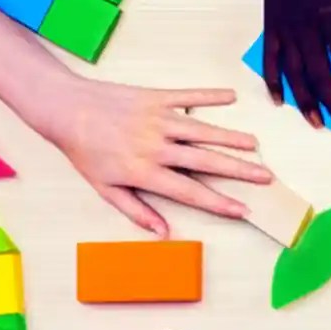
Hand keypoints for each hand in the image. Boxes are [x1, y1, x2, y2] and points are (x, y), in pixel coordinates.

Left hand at [24, 76, 270, 236]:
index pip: (189, 191)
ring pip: (202, 130)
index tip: (242, 209)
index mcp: (143, 171)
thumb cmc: (85, 152)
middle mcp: (155, 146)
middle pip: (205, 160)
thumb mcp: (105, 188)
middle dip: (238, 170)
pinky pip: (187, 96)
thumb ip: (136, 211)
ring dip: (230, 137)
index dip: (218, 202)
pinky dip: (209, 96)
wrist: (65, 109)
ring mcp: (157, 119)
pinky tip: (231, 97)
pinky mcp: (155, 97)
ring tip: (255, 145)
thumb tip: (162, 233)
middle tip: (265, 176)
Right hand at [261, 0, 330, 133]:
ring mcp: (284, 24)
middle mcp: (304, 24)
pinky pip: (270, 57)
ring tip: (319, 124)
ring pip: (294, 72)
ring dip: (306, 101)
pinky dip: (274, 80)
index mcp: (330, 12)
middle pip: (320, 75)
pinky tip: (281, 100)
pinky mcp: (271, 20)